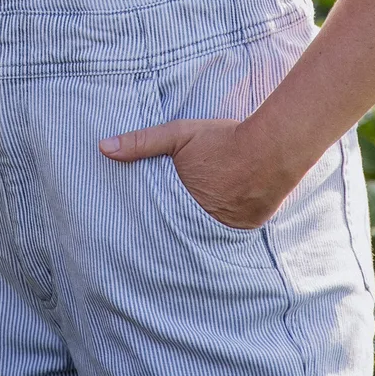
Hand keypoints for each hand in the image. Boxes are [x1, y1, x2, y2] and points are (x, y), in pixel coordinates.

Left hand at [99, 115, 282, 229]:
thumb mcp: (178, 134)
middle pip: (176, 229)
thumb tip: (103, 148)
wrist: (271, 150)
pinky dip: (218, 229)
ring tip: (182, 240)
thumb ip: (141, 142)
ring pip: (200, 234)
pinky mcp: (244, 229)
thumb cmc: (222, 140)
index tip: (133, 230)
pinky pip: (224, 234)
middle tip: (155, 239)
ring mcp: (222, 227)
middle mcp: (198, 219)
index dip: (147, 220)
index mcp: (177, 199)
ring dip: (193, 231)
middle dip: (168, 230)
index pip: (154, 217)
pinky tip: (214, 225)